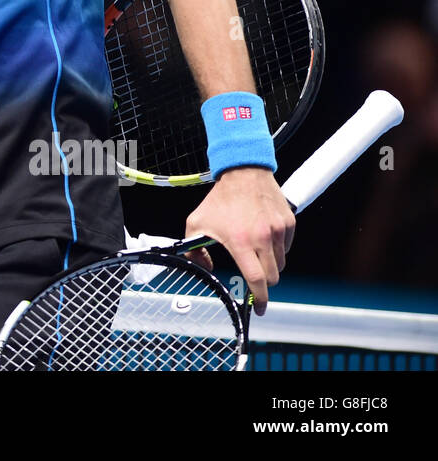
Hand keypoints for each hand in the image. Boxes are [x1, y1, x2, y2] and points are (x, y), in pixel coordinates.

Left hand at [183, 166, 295, 314]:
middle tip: (253, 276)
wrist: (244, 173)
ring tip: (255, 249)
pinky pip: (286, 247)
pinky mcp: (289, 224)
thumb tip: (203, 267)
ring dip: (270, 264)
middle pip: (272, 277)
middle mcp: (262, 237)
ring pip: (280, 263)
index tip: (258, 308)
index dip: (258, 298)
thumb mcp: (196, 223)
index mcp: (240, 241)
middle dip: (263, 283)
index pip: (256, 279)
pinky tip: (263, 236)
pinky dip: (277, 249)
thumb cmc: (220, 199)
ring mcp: (278, 231)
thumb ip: (194, 249)